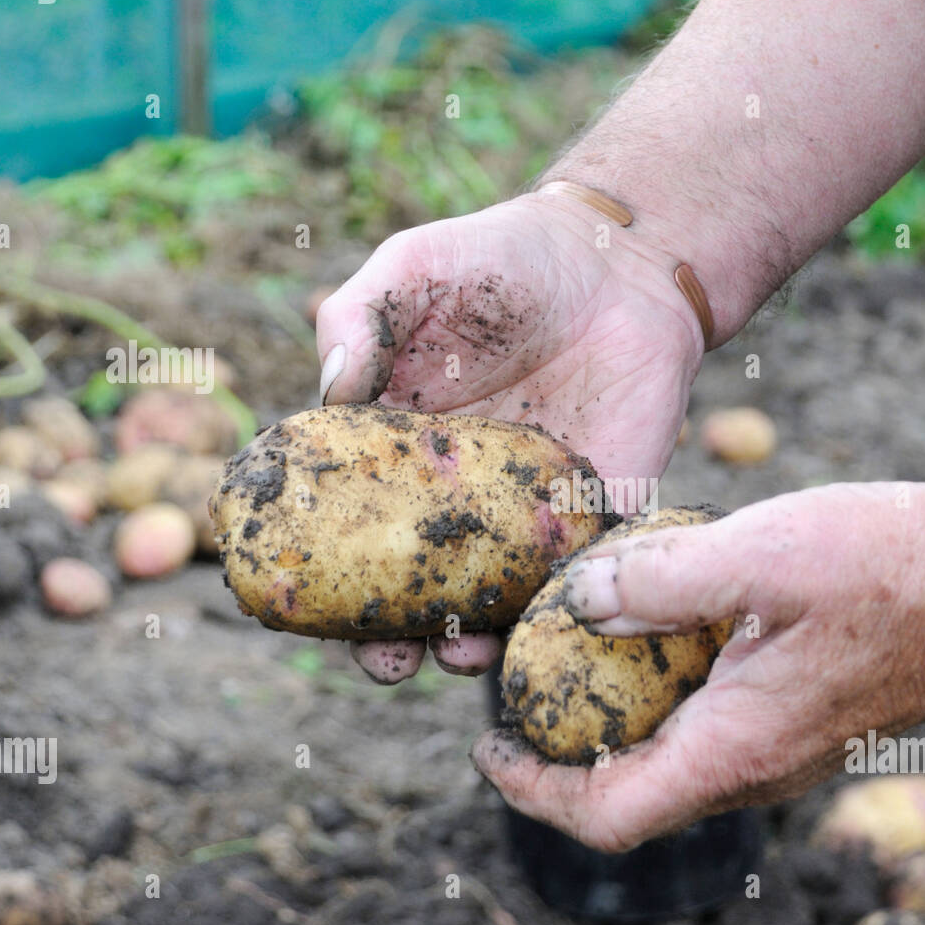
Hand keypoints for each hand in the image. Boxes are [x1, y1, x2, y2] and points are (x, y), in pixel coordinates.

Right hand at [315, 190, 705, 681]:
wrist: (618, 262)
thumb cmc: (503, 260)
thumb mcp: (416, 268)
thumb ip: (361, 317)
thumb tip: (329, 386)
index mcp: (395, 455)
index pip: (348, 532)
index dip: (325, 579)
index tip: (306, 616)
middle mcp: (455, 501)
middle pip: (415, 589)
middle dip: (395, 641)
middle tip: (388, 664)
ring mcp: (527, 516)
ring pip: (493, 602)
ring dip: (473, 641)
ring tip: (463, 654)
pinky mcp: (596, 515)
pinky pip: (575, 575)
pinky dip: (559, 608)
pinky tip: (543, 624)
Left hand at [472, 473, 924, 850]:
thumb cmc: (898, 567)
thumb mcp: (764, 555)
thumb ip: (661, 579)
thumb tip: (580, 600)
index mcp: (737, 750)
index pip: (607, 816)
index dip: (533, 793)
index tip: (487, 745)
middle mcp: (759, 769)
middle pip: (633, 796)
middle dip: (563, 755)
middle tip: (520, 689)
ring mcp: (789, 749)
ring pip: (674, 761)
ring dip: (614, 722)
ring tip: (575, 652)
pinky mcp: (810, 718)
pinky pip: (714, 727)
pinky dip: (665, 694)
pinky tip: (661, 624)